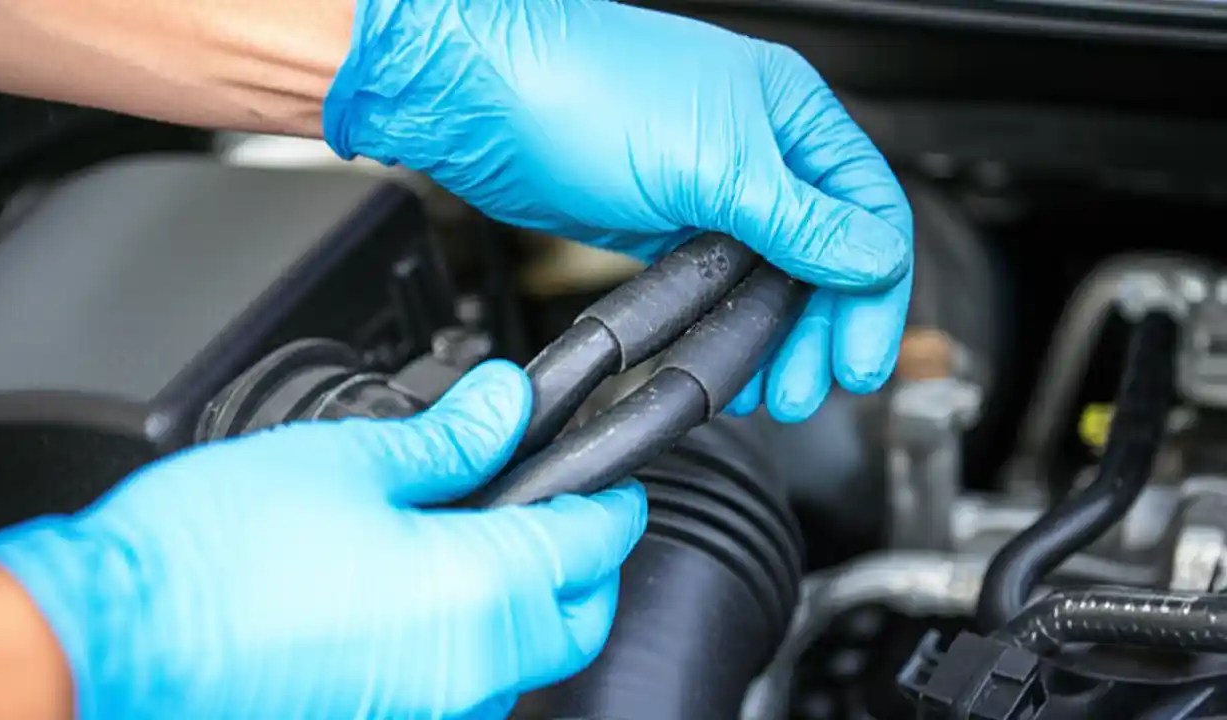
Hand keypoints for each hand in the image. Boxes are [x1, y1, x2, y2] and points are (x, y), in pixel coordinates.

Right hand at [0, 362, 647, 718]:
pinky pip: (464, 694)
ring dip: (529, 609)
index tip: (615, 481)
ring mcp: (429, 717)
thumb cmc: (209, 558)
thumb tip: (506, 406)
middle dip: (585, 564)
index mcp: (476, 594)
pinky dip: (472, 649)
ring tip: (485, 549)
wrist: (113, 638)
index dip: (614, 502)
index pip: (596, 545)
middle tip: (560, 512)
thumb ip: (448, 441)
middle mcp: (468, 674)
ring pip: (523, 666)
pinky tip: (426, 604)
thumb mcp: (345, 463)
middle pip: (576, 619)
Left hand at [324, 0, 912, 420]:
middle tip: (812, 385)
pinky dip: (723, 323)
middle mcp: (757, 150)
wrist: (478, 94)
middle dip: (823, 325)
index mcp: (790, 113)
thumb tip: (872, 258)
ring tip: (773, 388)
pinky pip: (713, 282)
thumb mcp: (714, 162)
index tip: (863, 355)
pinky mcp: (661, 220)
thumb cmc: (582, 88)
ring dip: (774, 335)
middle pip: (822, 253)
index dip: (875, 289)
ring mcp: (708, 187)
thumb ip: (799, 221)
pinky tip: (726, 360)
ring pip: (766, 276)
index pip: (868, 209)